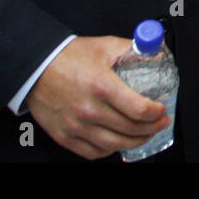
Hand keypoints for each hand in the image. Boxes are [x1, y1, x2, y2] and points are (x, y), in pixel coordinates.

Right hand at [25, 36, 170, 159]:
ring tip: (145, 134)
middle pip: (130, 129)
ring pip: (114, 145)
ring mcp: (76, 126)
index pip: (138, 109)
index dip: (156, 113)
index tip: (162, 109)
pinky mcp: (65, 136)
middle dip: (152, 128)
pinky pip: (92, 152)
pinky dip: (109, 150)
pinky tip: (118, 142)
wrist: (35, 67)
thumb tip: (155, 52)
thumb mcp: (105, 46)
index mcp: (102, 86)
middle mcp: (89, 110)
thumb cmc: (69, 57)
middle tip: (160, 123)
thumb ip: (132, 49)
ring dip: (135, 142)